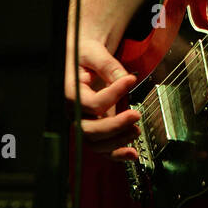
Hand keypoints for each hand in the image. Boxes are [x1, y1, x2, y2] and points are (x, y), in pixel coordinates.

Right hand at [65, 36, 141, 159]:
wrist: (81, 59)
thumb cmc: (84, 54)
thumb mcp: (94, 52)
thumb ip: (108, 66)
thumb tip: (125, 79)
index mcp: (70, 92)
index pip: (91, 103)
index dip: (112, 94)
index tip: (130, 80)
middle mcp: (74, 111)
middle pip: (89, 130)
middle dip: (114, 126)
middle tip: (135, 115)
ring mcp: (84, 122)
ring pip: (95, 143)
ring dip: (117, 141)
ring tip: (136, 131)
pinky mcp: (95, 127)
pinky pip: (102, 148)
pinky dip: (116, 154)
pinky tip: (132, 153)